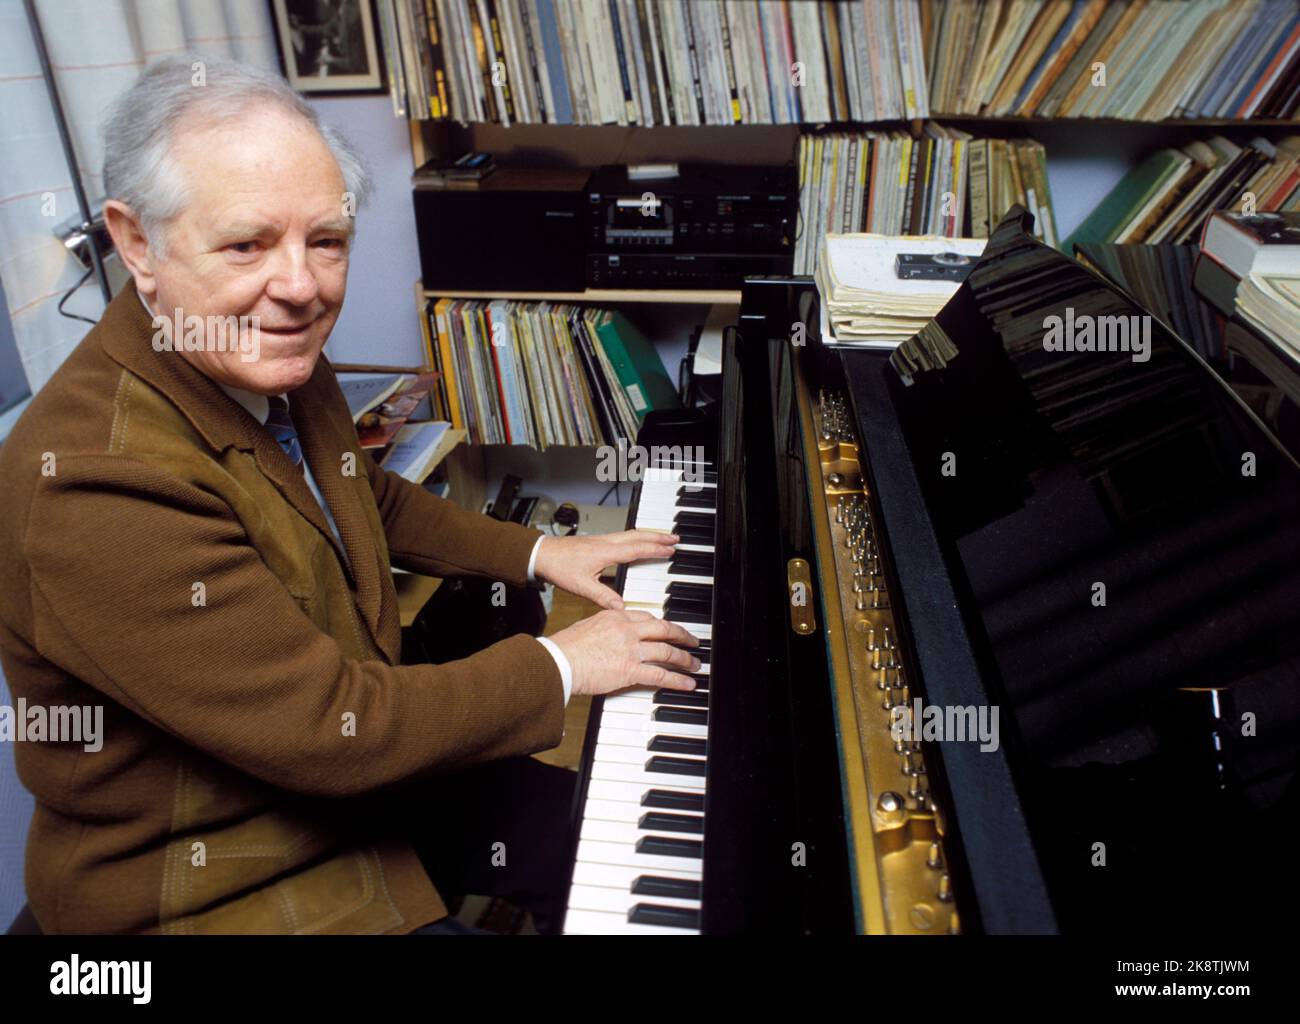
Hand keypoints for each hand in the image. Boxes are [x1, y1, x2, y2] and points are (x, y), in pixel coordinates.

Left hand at [533, 530, 677, 609]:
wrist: (541, 554)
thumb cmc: (559, 567)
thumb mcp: (581, 587)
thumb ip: (603, 597)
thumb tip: (621, 608)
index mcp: (606, 552)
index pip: (637, 549)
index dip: (655, 549)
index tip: (670, 550)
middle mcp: (606, 542)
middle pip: (638, 536)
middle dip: (658, 536)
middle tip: (675, 538)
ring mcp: (602, 539)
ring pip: (631, 533)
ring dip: (649, 534)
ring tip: (663, 536)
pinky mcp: (597, 541)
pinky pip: (624, 535)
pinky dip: (637, 536)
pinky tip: (638, 541)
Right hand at [548, 609, 699, 696]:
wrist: (559, 661)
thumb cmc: (565, 648)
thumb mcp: (586, 627)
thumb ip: (603, 629)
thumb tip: (608, 637)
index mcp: (615, 616)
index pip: (647, 617)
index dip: (661, 624)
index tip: (668, 630)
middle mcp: (627, 630)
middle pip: (664, 629)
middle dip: (682, 636)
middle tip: (693, 641)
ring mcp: (631, 650)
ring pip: (667, 651)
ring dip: (684, 659)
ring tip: (695, 664)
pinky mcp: (631, 670)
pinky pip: (660, 674)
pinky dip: (677, 680)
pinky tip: (688, 683)